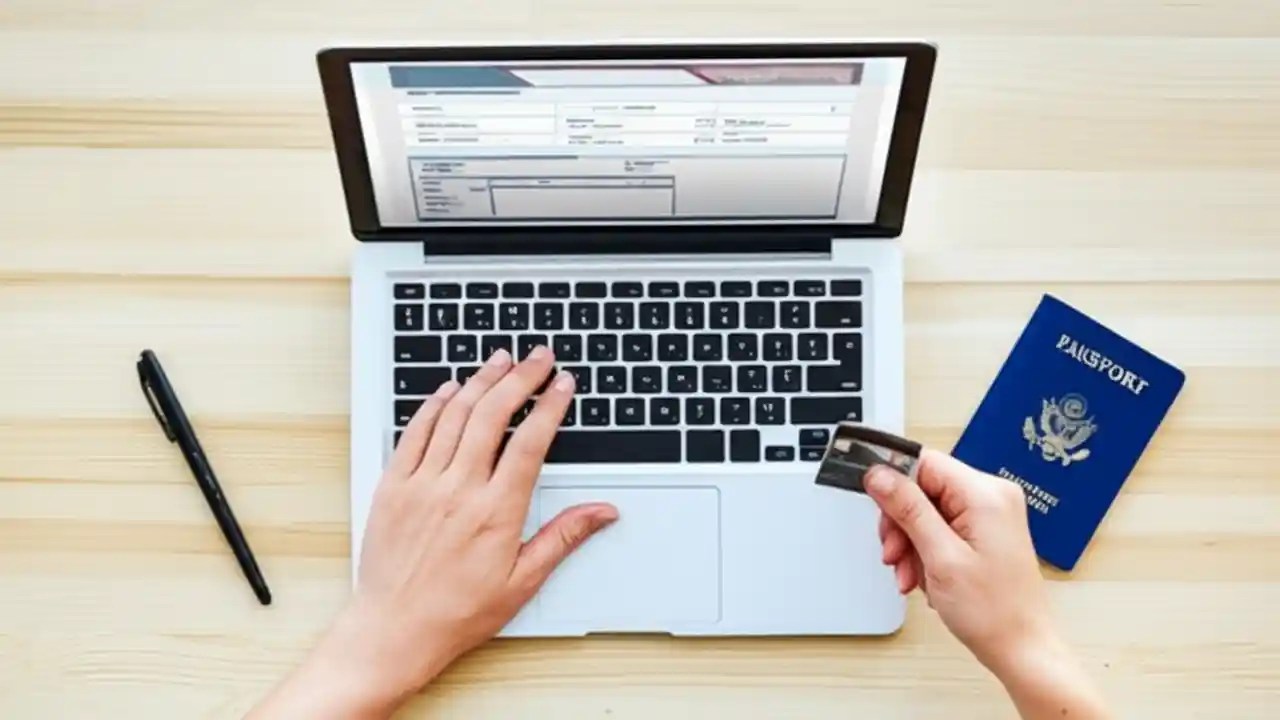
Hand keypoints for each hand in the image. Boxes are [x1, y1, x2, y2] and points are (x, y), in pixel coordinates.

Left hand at [249, 347, 616, 718]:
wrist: (394, 631)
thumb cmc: (457, 613)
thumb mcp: (523, 580)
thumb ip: (564, 536)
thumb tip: (602, 512)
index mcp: (496, 512)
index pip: (531, 441)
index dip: (550, 405)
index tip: (563, 383)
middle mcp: (458, 490)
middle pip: (494, 414)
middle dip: (521, 378)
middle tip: (538, 357)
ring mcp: (422, 485)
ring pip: (454, 414)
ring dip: (480, 380)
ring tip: (501, 360)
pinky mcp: (393, 487)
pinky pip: (414, 432)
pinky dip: (434, 404)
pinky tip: (449, 389)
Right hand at [864, 450, 1049, 670]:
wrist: (1021, 648)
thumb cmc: (994, 612)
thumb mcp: (941, 557)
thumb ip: (909, 509)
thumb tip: (880, 475)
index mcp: (986, 494)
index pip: (925, 461)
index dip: (892, 479)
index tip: (872, 499)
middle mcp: (991, 496)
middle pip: (922, 487)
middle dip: (900, 521)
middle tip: (893, 552)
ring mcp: (989, 513)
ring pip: (926, 510)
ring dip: (909, 541)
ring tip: (909, 574)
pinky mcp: (984, 530)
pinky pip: (940, 526)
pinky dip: (923, 549)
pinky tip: (921, 575)